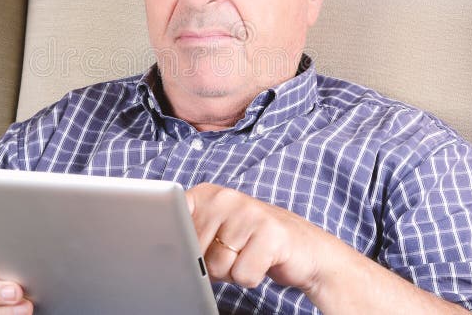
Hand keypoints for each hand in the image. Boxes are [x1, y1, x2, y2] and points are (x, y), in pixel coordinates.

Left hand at [185, 183, 329, 294]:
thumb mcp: (215, 234)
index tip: (178, 249)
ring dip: (231, 271)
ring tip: (247, 255)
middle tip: (231, 253)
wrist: (304, 248)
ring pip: (218, 266)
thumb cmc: (251, 243)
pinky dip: (251, 277)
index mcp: (207, 194)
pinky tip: (262, 262)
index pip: (172, 216)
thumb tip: (166, 254)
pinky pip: (243, 274)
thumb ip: (189, 237)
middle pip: (194, 251)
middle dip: (208, 264)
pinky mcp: (271, 233)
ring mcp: (249, 212)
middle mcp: (226, 197)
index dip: (174, 241)